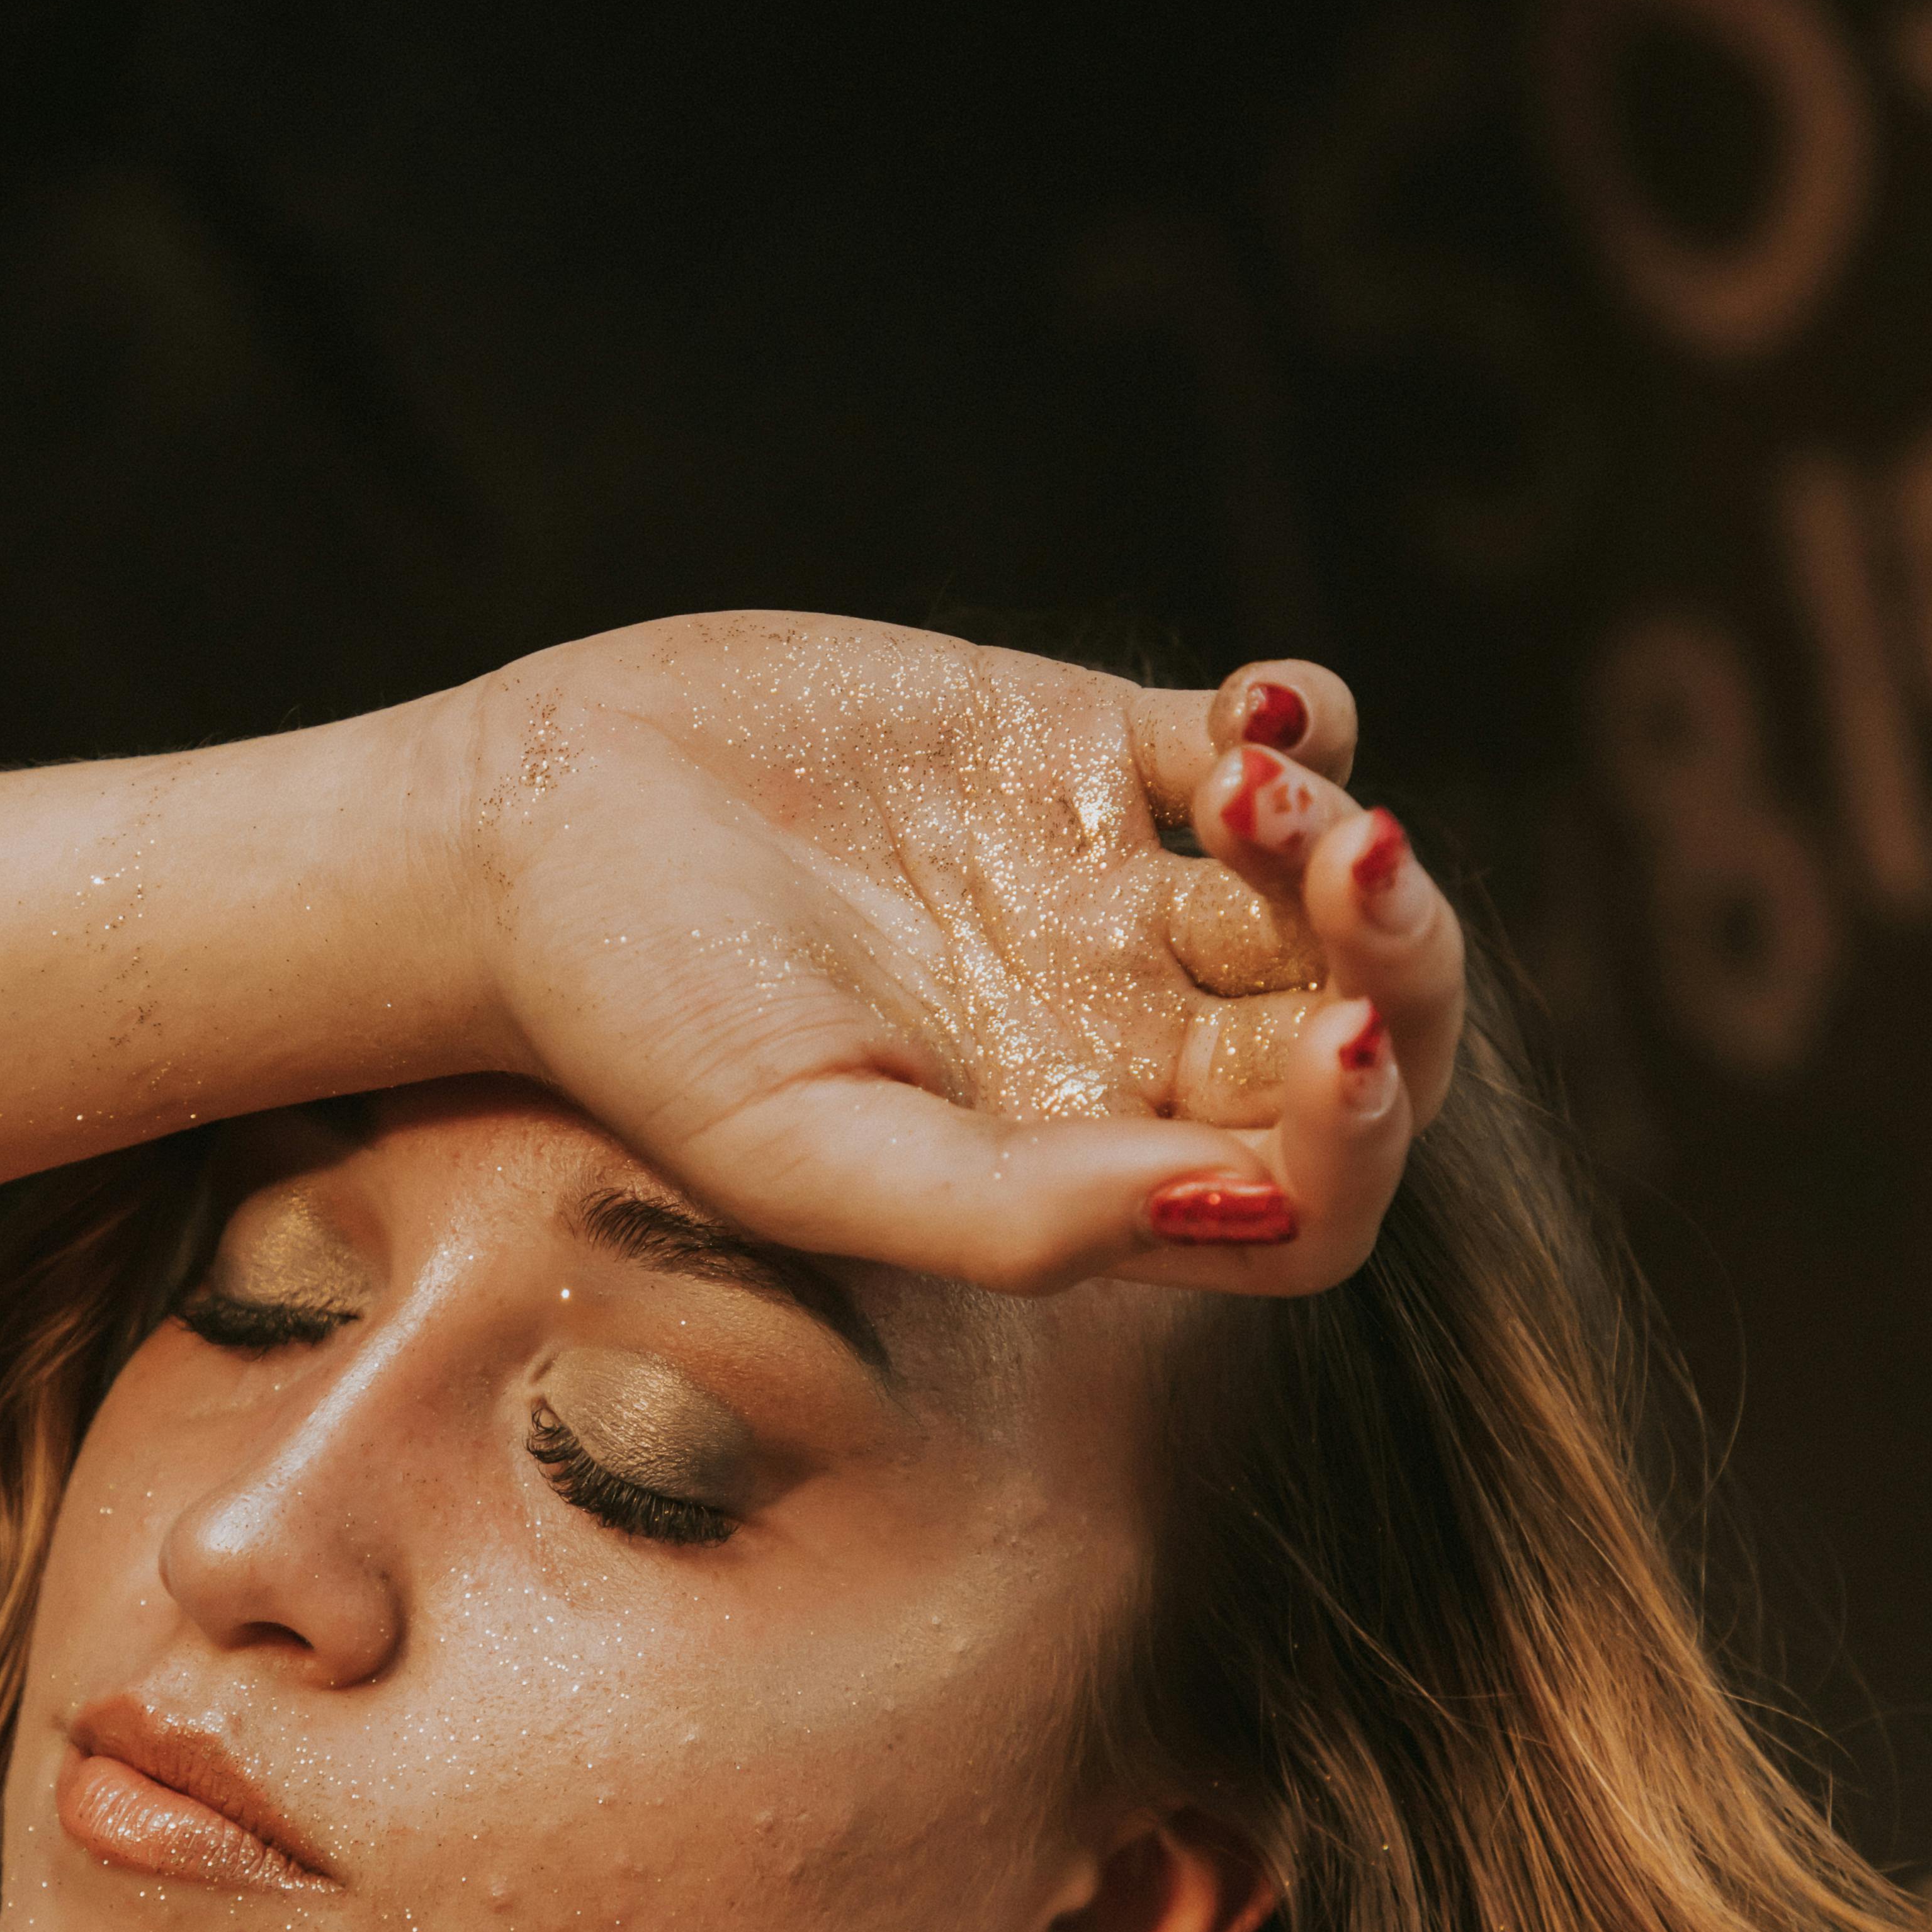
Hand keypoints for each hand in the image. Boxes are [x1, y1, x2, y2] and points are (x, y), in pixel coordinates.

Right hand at [442, 610, 1462, 1293]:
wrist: (529, 831)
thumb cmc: (640, 1021)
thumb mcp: (806, 1156)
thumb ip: (1012, 1220)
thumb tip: (1227, 1206)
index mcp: (1081, 1168)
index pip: (1300, 1202)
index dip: (1356, 1145)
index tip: (1330, 1046)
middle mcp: (1127, 1043)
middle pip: (1358, 1042)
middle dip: (1402, 967)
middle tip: (1354, 872)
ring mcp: (1122, 895)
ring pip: (1329, 893)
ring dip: (1349, 838)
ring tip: (1250, 787)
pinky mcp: (1089, 748)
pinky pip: (1276, 740)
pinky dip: (1308, 719)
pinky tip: (1250, 711)